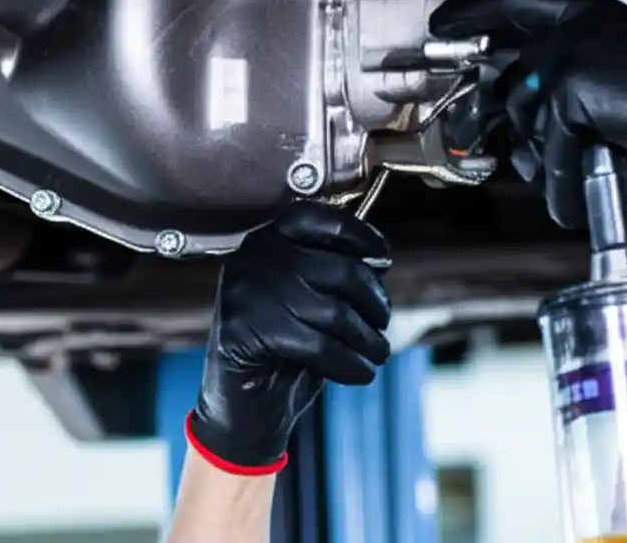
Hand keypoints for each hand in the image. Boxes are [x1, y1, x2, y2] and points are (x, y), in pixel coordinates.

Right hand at [187, 202, 391, 474]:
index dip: (360, 235)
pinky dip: (350, 364)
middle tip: (382, 325)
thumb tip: (378, 261)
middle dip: (374, 303)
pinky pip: (318, 346)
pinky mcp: (242, 333)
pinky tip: (361, 373)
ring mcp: (243, 294)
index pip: (320, 219)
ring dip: (367, 340)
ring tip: (377, 353)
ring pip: (334, 313)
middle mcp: (253, 258)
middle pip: (340, 271)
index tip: (383, 259)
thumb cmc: (286, 347)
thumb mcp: (310, 298)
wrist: (244, 405)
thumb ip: (334, 271)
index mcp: (269, 239)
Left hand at [429, 0, 626, 230]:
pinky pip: (549, 153)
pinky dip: (562, 186)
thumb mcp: (622, 71)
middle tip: (485, 138)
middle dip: (500, 119)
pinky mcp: (570, 94)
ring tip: (571, 176)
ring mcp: (568, 60)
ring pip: (525, 122)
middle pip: (510, 78)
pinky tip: (573, 198)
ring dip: (544, 161)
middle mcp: (572, 31)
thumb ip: (576, 78)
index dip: (472, 11)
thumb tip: (530, 112)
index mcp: (587, 17)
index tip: (443, 23)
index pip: (513, 3)